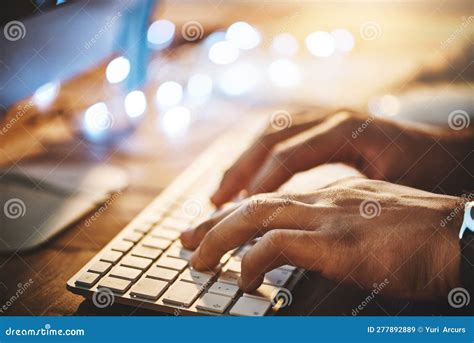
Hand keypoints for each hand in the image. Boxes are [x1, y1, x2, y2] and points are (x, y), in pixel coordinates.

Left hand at [182, 178, 462, 298]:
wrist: (460, 234)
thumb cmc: (421, 235)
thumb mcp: (370, 223)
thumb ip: (336, 229)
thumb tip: (309, 247)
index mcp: (330, 196)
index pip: (270, 199)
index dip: (235, 213)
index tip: (210, 227)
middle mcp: (323, 201)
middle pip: (254, 203)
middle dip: (214, 222)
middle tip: (185, 240)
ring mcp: (330, 218)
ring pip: (257, 217)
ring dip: (220, 237)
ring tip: (198, 260)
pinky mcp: (339, 243)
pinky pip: (280, 245)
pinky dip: (255, 258)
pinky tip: (244, 277)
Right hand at [211, 109, 473, 205]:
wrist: (445, 150)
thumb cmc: (423, 170)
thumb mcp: (391, 184)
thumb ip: (350, 196)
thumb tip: (309, 223)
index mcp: (345, 131)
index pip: (289, 155)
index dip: (261, 184)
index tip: (239, 211)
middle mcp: (329, 118)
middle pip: (269, 138)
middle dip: (239, 171)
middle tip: (215, 202)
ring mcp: (325, 118)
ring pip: (269, 134)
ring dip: (242, 163)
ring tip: (220, 193)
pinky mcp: (323, 127)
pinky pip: (281, 137)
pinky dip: (259, 158)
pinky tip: (247, 178)